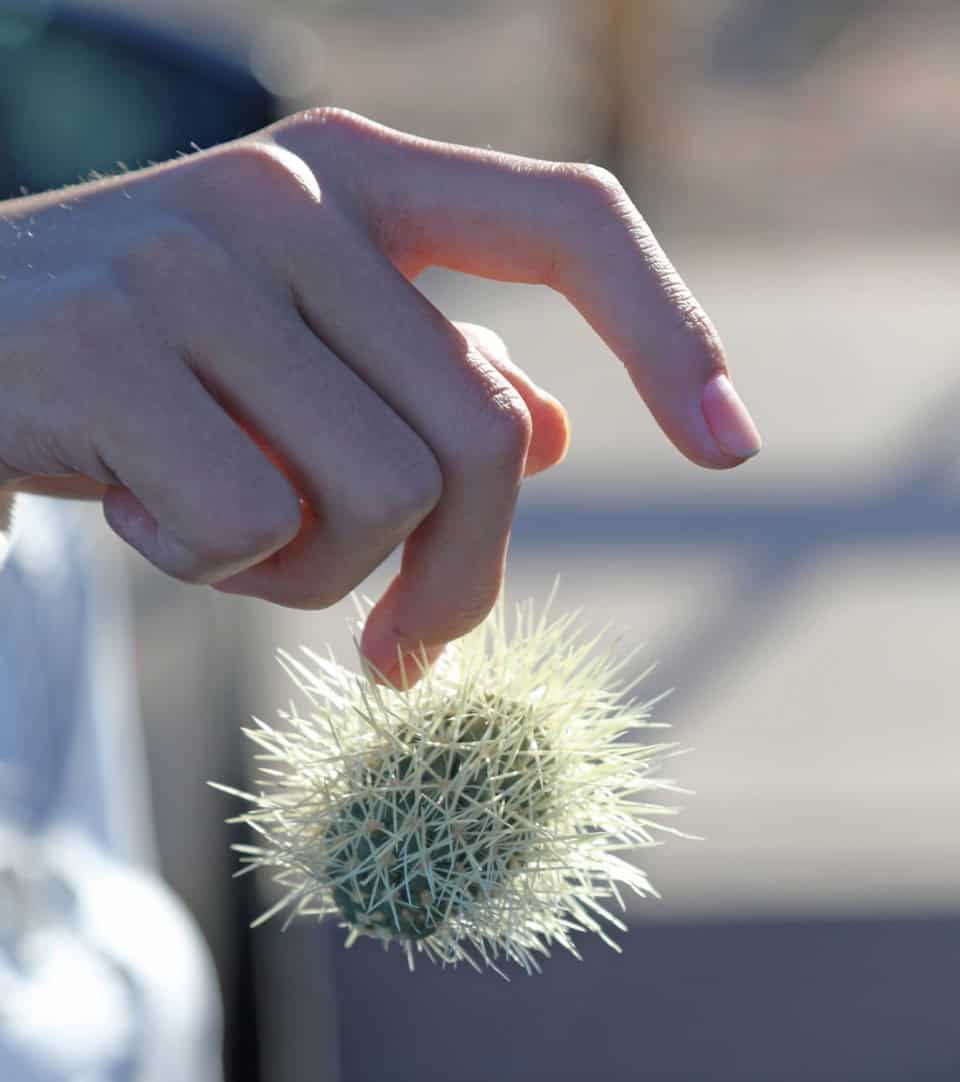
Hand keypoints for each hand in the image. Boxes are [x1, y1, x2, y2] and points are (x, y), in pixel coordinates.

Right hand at [0, 108, 759, 685]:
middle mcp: (288, 193)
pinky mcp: (114, 352)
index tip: (731, 449)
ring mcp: (196, 263)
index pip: (566, 221)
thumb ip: (425, 378)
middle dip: (454, 576)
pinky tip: (136, 515)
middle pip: (480, 439)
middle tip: (402, 645)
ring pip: (377, 501)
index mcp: (357, 176)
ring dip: (312, 571)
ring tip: (217, 526)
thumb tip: (547, 431)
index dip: (666, 333)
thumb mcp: (297, 354)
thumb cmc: (145, 366)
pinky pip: (254, 529)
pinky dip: (213, 569)